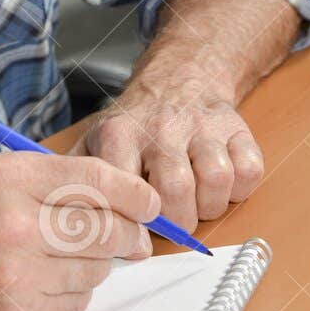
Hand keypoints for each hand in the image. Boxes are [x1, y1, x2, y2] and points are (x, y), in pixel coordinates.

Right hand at [0, 152, 160, 310]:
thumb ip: (57, 182)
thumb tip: (130, 204)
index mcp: (9, 179)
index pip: (95, 180)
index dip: (134, 193)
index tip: (150, 203)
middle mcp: (13, 225)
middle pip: (106, 230)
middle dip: (128, 236)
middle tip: (131, 240)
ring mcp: (15, 276)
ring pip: (95, 272)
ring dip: (91, 267)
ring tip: (55, 259)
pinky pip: (75, 305)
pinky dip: (69, 296)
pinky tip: (38, 284)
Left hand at [70, 74, 264, 234]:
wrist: (178, 79)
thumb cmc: (134, 125)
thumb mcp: (94, 142)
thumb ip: (73, 179)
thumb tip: (60, 222)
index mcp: (119, 134)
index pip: (123, 190)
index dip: (132, 222)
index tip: (134, 231)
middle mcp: (161, 127)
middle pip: (175, 191)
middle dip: (176, 221)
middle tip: (171, 219)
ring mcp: (202, 125)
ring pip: (215, 181)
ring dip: (209, 206)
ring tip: (196, 202)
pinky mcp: (237, 127)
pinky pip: (250, 171)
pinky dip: (240, 188)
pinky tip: (221, 185)